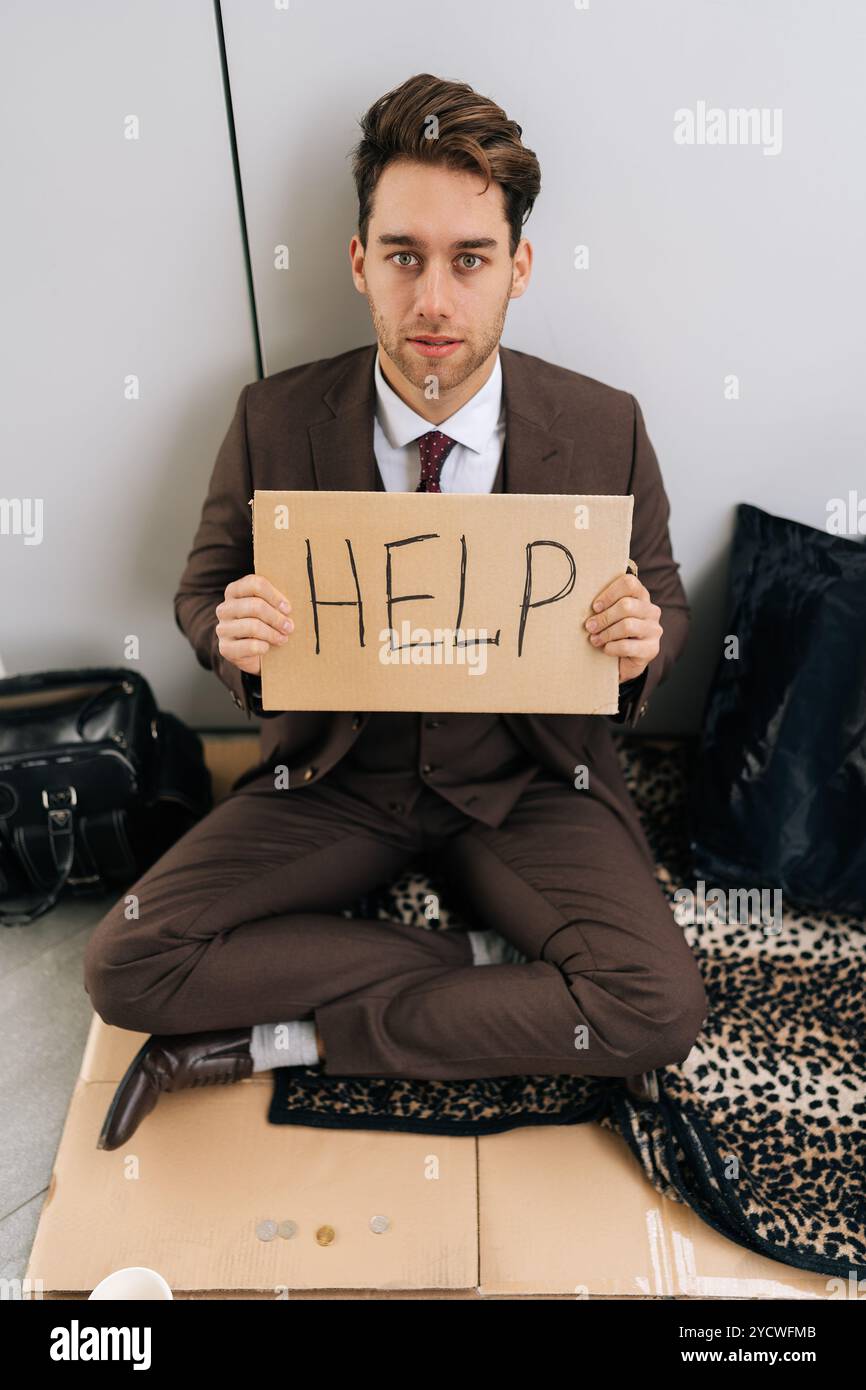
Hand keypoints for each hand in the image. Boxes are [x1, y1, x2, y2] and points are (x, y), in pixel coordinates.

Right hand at [215, 574, 293, 675]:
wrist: (254, 655)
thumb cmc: (265, 626)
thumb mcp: (270, 609)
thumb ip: (276, 601)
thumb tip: (290, 604)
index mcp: (234, 591)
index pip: (254, 584)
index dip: (274, 595)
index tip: (288, 608)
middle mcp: (224, 608)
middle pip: (255, 605)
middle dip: (276, 617)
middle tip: (289, 627)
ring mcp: (223, 628)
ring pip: (252, 626)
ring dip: (272, 633)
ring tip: (283, 638)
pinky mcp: (225, 648)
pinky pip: (249, 645)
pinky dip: (263, 647)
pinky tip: (267, 647)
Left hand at [584, 569, 661, 683]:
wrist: (624, 662)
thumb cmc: (613, 632)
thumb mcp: (609, 615)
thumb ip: (603, 606)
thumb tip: (582, 603)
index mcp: (640, 596)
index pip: (629, 583)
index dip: (609, 594)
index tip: (595, 607)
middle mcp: (651, 610)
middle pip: (627, 605)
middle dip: (604, 617)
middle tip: (590, 626)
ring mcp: (654, 630)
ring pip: (627, 626)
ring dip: (606, 633)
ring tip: (595, 639)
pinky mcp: (652, 649)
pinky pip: (627, 646)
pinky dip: (611, 648)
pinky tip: (605, 649)